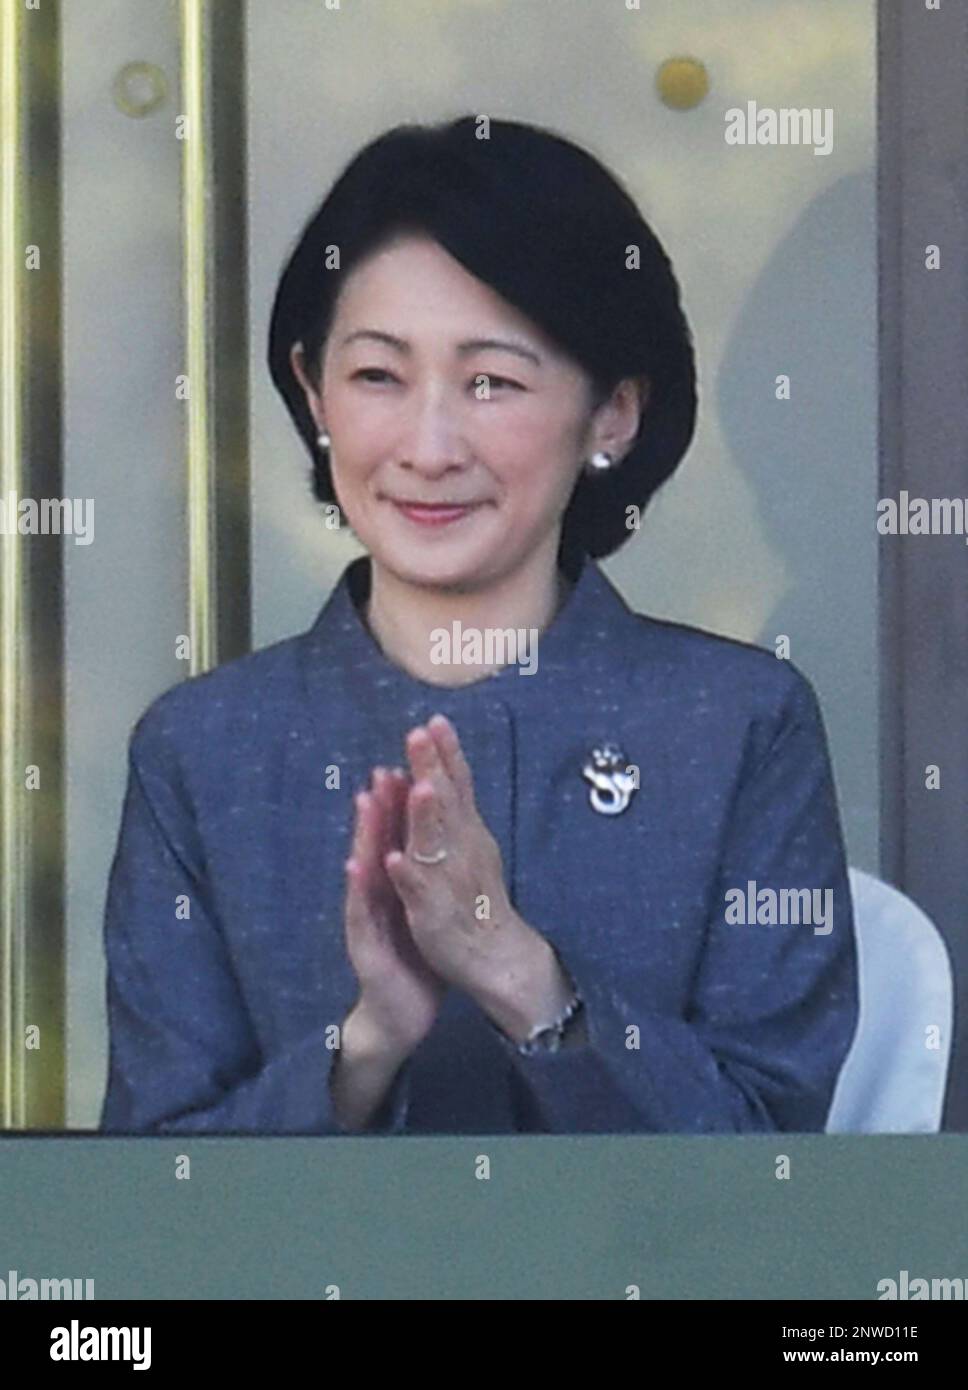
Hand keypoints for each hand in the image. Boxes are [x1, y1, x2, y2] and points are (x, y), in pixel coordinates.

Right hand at [343, 765, 447, 1057]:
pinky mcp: (364, 945)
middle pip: (381, 844)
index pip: (402, 836)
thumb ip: (425, 876)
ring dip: (367, 835)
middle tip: (385, 768)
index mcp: (398, 884)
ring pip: (367, 870)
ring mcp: (368, 917)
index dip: (406, 801)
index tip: (411, 765)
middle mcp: (379, 894)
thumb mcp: (425, 911)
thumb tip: (439, 844)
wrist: (400, 1015)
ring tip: (367, 800)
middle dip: (383, 806)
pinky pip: (361, 913)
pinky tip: (355, 865)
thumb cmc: (414, 959)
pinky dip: (358, 888)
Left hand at [383, 714, 572, 1039]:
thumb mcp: (473, 850)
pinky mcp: (434, 912)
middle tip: (420, 733)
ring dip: (426, 815)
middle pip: (446, 803)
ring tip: (419, 787)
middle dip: (433, 768)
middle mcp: (461, 850)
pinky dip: (408, 874)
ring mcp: (448, 880)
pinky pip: (420, 891)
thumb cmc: (480, 901)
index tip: (436, 719)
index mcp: (467, 834)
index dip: (447, 753)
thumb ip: (458, 816)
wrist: (498, 957)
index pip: (457, 786)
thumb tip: (443, 778)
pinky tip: (395, 859)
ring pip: (434, 843)